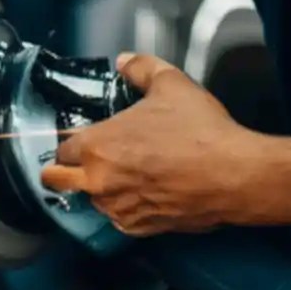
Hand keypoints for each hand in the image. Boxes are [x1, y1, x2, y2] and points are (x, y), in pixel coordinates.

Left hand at [41, 53, 264, 235]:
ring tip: (126, 175)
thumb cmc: (201, 131)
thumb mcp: (171, 85)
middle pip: (56, 181)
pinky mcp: (136, 228)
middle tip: (85, 162)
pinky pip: (118, 218)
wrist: (234, 175)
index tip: (84, 139)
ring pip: (90, 200)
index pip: (60, 148)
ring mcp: (115, 208)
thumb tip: (125, 62)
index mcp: (95, 146)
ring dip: (99, 189)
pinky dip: (125, 207)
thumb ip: (141, 69)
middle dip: (64, 171)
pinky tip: (145, 192)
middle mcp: (97, 181)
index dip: (70, 142)